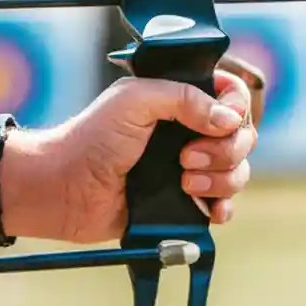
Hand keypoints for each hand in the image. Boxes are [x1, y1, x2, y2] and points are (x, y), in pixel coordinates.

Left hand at [12, 70, 258, 242]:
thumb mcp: (135, 101)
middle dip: (225, 149)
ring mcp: (189, 168)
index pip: (230, 96)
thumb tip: (229, 119)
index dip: (235, 107)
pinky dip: (223, 207)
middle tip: (186, 157)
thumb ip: (184, 98)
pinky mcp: (183, 202)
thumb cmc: (91, 139)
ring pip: (237, 171)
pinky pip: (223, 205)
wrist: (64, 189)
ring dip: (222, 179)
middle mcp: (187, 132)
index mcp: (177, 101)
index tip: (222, 120)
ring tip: (185, 182)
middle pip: (241, 136)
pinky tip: (209, 210)